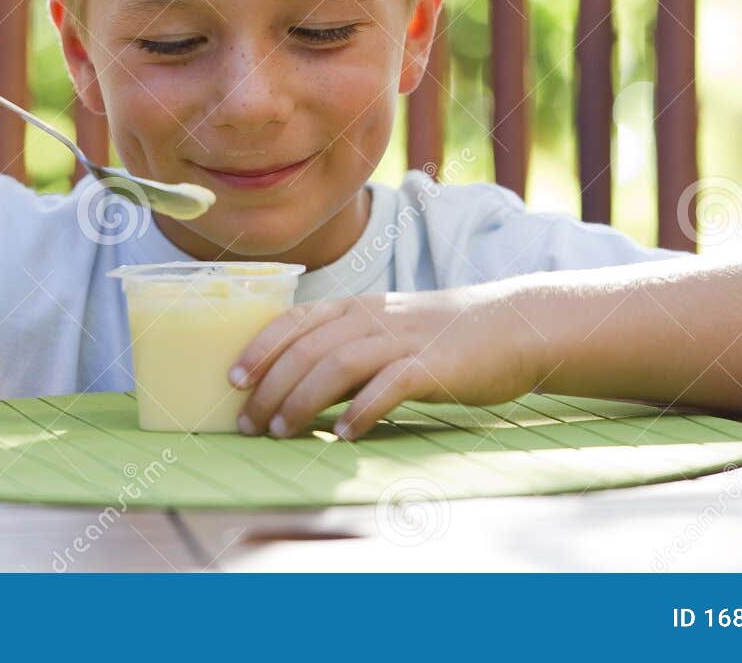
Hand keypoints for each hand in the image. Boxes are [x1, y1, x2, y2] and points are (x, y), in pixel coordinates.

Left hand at [229, 284, 537, 440]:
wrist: (510, 326)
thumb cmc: (440, 337)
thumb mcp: (384, 332)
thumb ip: (343, 352)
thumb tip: (295, 391)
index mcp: (357, 307)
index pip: (295, 321)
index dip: (259, 348)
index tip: (231, 380)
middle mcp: (373, 318)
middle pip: (307, 348)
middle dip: (269, 386)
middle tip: (247, 423)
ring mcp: (402, 340)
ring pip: (338, 364)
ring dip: (302, 399)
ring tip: (281, 430)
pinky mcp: (432, 365)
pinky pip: (389, 385)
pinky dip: (362, 410)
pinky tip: (345, 434)